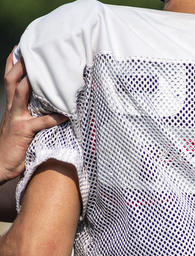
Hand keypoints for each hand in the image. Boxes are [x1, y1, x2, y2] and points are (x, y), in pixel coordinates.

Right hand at [1, 50, 67, 184]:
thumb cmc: (14, 148)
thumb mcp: (20, 128)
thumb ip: (31, 116)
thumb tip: (50, 108)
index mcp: (12, 107)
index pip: (11, 81)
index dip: (14, 65)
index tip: (20, 49)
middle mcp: (12, 110)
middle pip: (13, 81)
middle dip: (21, 65)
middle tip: (30, 50)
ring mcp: (17, 119)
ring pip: (21, 94)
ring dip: (31, 82)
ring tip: (44, 71)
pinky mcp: (24, 131)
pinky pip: (40, 123)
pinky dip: (53, 119)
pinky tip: (65, 115)